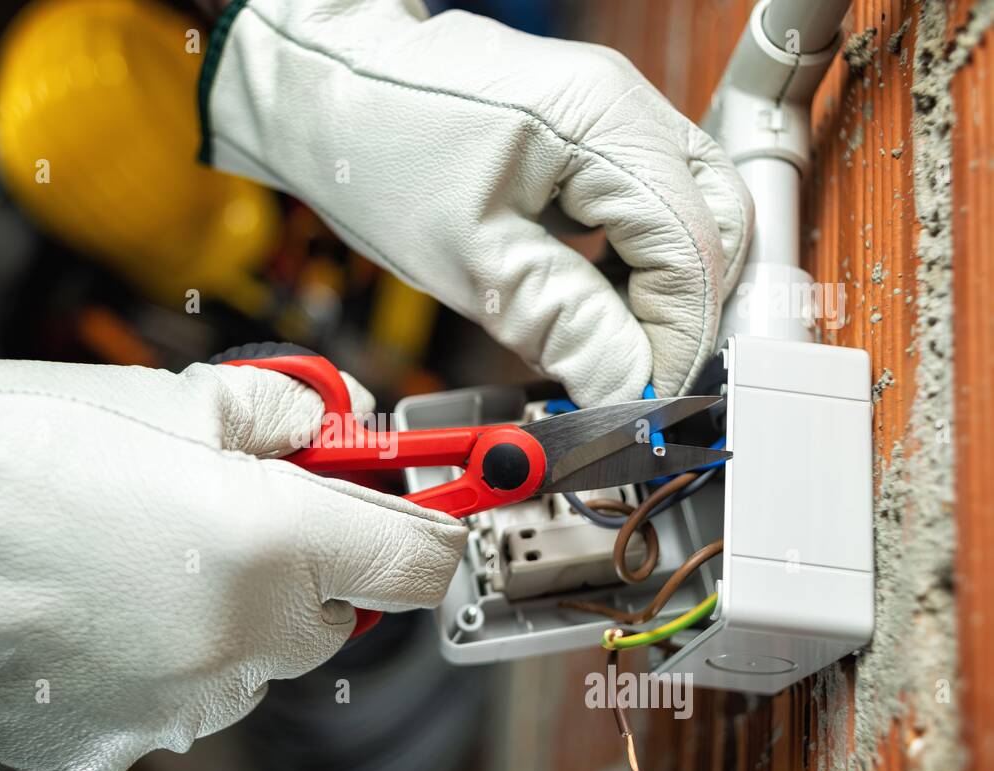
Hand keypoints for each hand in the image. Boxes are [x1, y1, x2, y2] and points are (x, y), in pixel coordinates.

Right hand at [0, 332, 466, 770]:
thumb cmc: (12, 440)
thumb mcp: (170, 396)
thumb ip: (281, 414)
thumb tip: (331, 423)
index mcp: (273, 546)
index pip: (421, 561)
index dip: (427, 532)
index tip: (429, 516)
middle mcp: (239, 645)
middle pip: (328, 620)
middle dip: (302, 572)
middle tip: (233, 518)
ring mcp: (173, 712)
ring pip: (243, 669)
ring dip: (218, 622)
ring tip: (127, 563)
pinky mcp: (104, 752)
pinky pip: (163, 708)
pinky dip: (143, 667)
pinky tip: (80, 618)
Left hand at [201, 0, 752, 405]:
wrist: (329, 94)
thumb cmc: (376, 153)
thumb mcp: (471, 262)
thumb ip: (565, 325)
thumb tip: (628, 390)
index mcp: (600, 121)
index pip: (691, 250)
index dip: (678, 340)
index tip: (647, 401)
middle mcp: (624, 103)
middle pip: (716, 227)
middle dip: (685, 314)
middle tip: (637, 378)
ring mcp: (614, 111)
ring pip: (692, 215)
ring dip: (665, 290)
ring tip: (613, 344)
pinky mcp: (594, 130)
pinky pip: (651, 201)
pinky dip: (639, 260)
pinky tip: (598, 298)